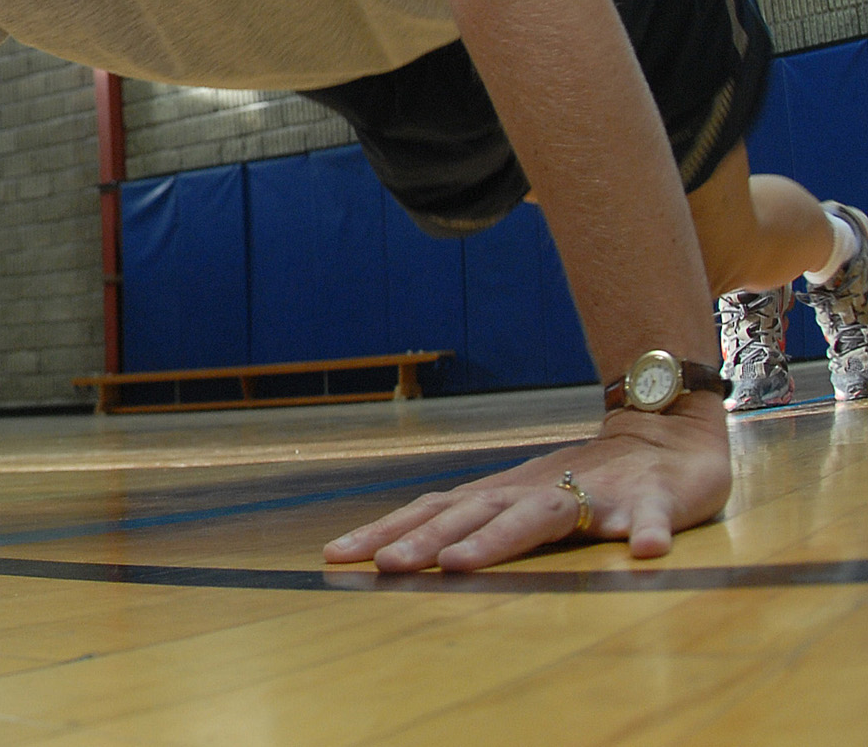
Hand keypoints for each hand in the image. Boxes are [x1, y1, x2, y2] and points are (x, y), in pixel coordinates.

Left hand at [324, 396, 729, 571]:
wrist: (665, 433)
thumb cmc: (581, 480)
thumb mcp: (520, 503)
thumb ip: (473, 525)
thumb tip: (399, 553)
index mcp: (501, 495)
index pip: (431, 511)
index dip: (385, 531)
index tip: (336, 556)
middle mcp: (535, 491)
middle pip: (471, 513)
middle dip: (424, 540)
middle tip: (386, 566)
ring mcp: (593, 496)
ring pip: (539, 516)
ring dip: (496, 539)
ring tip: (459, 564)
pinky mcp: (652, 502)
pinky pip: (649, 518)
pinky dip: (645, 532)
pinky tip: (642, 554)